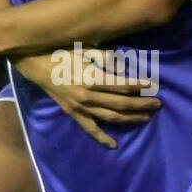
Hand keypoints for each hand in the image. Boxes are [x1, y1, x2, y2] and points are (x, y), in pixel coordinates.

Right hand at [13, 52, 160, 148]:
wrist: (34, 64)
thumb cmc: (60, 52)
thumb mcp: (84, 48)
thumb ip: (105, 57)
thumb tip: (123, 67)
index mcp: (91, 78)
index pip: (122, 86)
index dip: (139, 85)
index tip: (151, 84)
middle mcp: (88, 96)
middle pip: (121, 103)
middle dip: (141, 104)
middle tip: (157, 104)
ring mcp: (80, 107)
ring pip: (110, 117)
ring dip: (130, 118)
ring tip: (145, 117)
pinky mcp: (73, 113)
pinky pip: (89, 128)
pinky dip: (102, 137)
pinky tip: (114, 144)